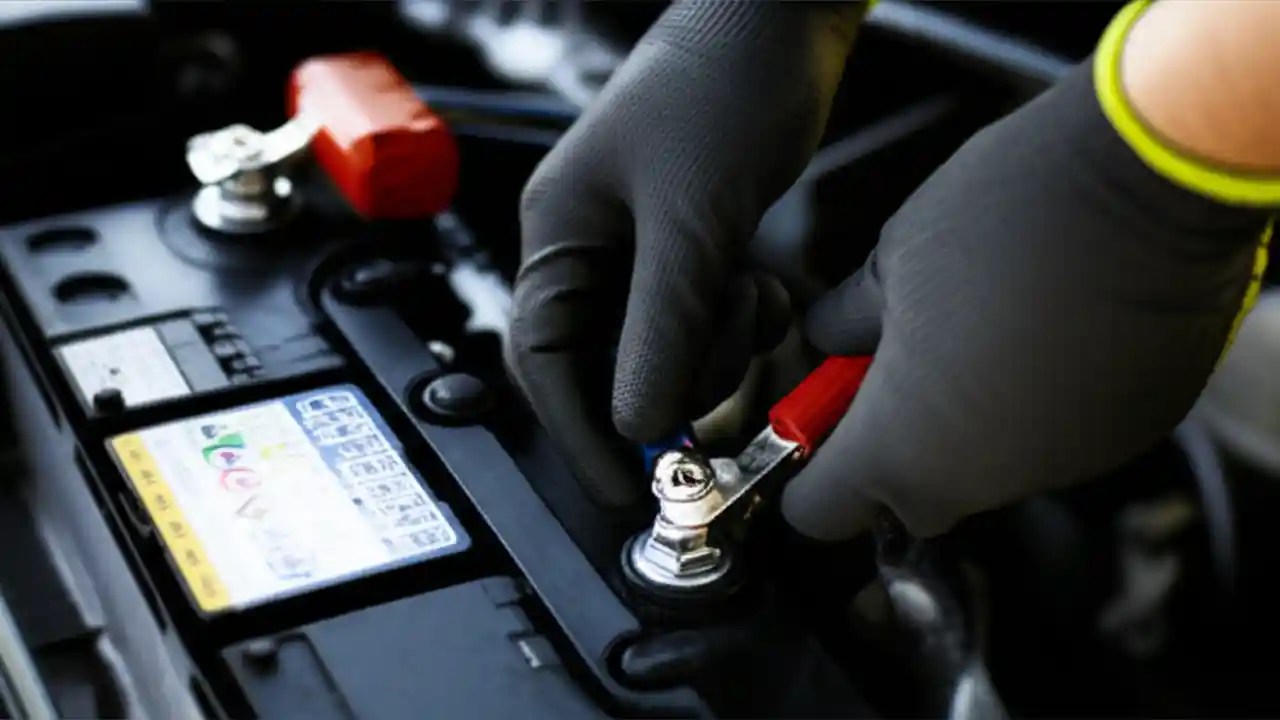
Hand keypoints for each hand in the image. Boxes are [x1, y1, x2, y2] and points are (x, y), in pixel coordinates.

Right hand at [508, 1, 865, 506]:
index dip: (581, 433)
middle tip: (722, 378)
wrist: (783, 23)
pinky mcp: (687, 251)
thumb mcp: (693, 216)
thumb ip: (664, 325)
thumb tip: (640, 424)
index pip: (543, 361)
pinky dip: (736, 324)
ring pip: (661, 352)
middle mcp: (589, 250)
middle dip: (668, 382)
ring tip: (752, 296)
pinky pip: (701, 323)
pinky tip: (762, 286)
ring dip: (714, 348)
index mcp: (559, 234)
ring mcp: (639, 253)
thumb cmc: (721, 87)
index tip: (630, 488)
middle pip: (604, 366)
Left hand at [781, 57, 1272, 539]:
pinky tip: (1044, 333)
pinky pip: (1054, 441)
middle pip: (908, 500)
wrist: (1152, 180)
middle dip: (888, 451)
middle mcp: (981, 479)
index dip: (807, 476)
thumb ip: (846, 324)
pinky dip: (1036, 406)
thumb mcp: (892, 260)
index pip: (823, 510)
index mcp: (902, 447)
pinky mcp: (1122, 437)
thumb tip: (829, 340)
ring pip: (986, 470)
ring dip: (966, 425)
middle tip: (887, 371)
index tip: (814, 431)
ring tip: (976, 333)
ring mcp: (1059, 465)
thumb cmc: (1005, 215)